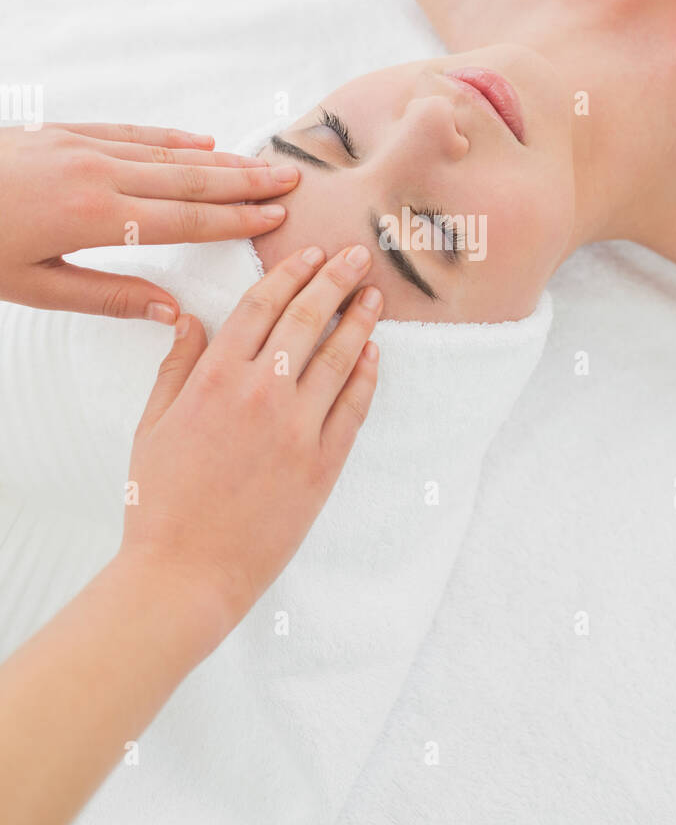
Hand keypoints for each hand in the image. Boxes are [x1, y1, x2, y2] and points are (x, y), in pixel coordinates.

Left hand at [0, 121, 297, 320]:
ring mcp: (79, 146)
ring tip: (263, 163)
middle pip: (188, 179)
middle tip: (291, 181)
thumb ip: (107, 297)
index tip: (274, 218)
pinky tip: (199, 141)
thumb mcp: (33, 288)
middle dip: (244, 182)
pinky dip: (169, 138)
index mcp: (92, 219)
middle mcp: (95, 174)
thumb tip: (172, 312)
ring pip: (166, 153)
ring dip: (220, 159)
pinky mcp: (62, 132)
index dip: (233, 219)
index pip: (183, 219)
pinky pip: (130, 133)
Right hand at [124, 244, 381, 642]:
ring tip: (374, 295)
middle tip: (356, 254)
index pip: (261, 305)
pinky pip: (353, 407)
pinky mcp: (323, 464)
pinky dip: (366, 376)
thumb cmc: (159, 502)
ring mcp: (297, 429)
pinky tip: (374, 354)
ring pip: (338, 358)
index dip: (289, 273)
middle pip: (306, 318)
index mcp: (214, 378)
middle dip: (334, 279)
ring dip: (359, 320)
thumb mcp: (151, 427)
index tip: (311, 252)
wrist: (187, 572)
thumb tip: (191, 319)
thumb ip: (176, 367)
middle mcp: (260, 394)